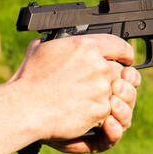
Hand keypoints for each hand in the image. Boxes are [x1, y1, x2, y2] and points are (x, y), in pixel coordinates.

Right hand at [7, 35, 140, 153]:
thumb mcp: (42, 48)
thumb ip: (61, 42)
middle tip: (95, 85)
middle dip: (110, 78)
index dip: (124, 52)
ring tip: (85, 100)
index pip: (118, 44)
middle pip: (118, 71)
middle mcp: (98, 65)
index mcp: (85, 46)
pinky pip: (108, 110)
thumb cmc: (28, 78)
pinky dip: (98, 113)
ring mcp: (101, 88)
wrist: (26, 107)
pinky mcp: (101, 109)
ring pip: (114, 92)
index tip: (126, 57)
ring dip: (104, 96)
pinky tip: (81, 112)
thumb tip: (62, 40)